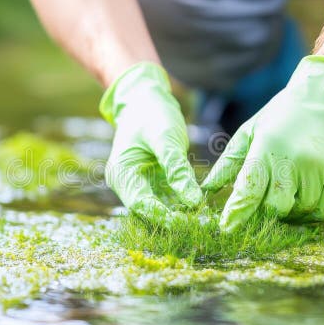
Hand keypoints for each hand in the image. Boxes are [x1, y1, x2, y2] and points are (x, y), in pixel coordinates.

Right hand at [100, 62, 202, 218]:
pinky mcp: (151, 182)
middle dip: (171, 220)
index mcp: (121, 173)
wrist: (145, 98)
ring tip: (202, 220)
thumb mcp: (166, 139)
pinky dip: (179, 204)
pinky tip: (198, 208)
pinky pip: (165, 199)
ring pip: (157, 208)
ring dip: (177, 215)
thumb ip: (177, 170)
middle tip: (199, 225)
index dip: (163, 217)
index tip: (187, 223)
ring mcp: (138, 184)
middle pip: (147, 212)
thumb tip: (193, 201)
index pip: (141, 204)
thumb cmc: (152, 114)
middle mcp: (126, 183)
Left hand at [202, 55, 323, 232]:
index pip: (250, 188)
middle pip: (274, 206)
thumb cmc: (281, 115)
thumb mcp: (250, 131)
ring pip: (297, 211)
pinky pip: (319, 211)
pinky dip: (305, 214)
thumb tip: (205, 189)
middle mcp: (294, 159)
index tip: (226, 228)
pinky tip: (298, 201)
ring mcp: (318, 168)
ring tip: (281, 196)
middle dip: (263, 213)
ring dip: (286, 213)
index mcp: (267, 146)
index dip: (237, 211)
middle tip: (258, 207)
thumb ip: (228, 163)